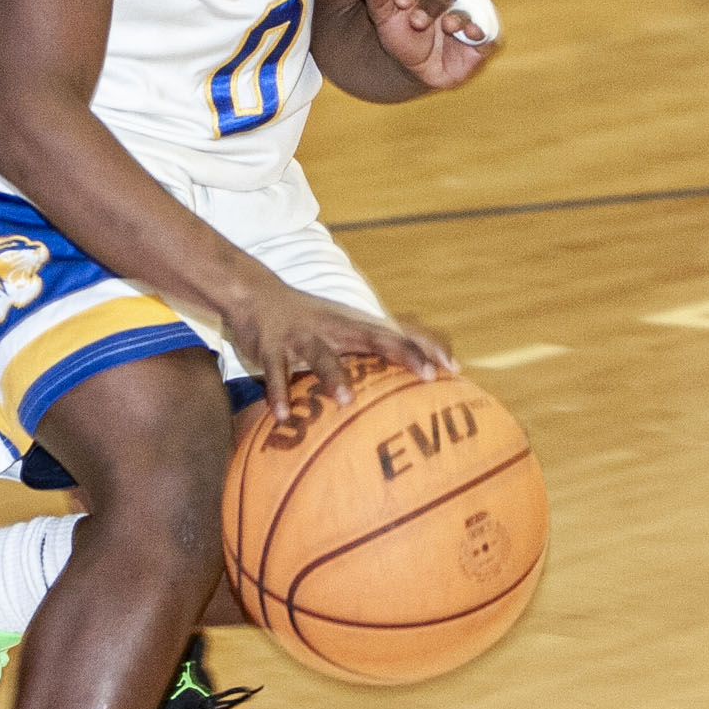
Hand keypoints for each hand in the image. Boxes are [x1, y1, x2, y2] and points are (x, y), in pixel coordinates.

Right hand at [225, 271, 455, 424]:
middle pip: (374, 337)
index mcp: (354, 325)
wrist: (254, 293)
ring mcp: (303, 335)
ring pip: (322, 355)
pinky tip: (283, 416)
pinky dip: (279, 392)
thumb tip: (417, 380)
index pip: (398, 332)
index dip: (427, 348)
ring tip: (348, 400)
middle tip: (427, 376)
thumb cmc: (309, 320)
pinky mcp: (272, 346)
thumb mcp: (343, 328)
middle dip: (402, 354)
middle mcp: (335, 327)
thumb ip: (374, 349)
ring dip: (335, 377)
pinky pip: (275, 371)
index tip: (454, 370)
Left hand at [362, 0, 495, 89]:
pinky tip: (470, 31)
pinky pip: (490, 28)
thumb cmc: (401, 33)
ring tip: (447, 25)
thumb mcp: (384, 16)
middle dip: (436, 0)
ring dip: (461, 13)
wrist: (413, 68)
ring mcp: (474, 11)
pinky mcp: (485, 37)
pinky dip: (482, 28)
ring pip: (475, 1)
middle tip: (416, 21)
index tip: (400, 1)